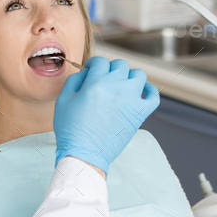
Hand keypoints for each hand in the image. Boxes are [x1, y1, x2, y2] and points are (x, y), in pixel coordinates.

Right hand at [54, 57, 159, 173]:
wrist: (84, 154)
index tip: (91, 71)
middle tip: (104, 79)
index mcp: (97, 82)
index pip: (100, 62)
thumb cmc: (71, 131)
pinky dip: (149, 91)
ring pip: (138, 75)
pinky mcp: (139, 114)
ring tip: (121, 85)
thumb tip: (86, 72)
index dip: (94, 65)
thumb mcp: (63, 100)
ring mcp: (131, 100)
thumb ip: (75, 80)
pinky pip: (153, 96)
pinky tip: (141, 92)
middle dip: (110, 69)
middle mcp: (116, 87)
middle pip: (120, 65)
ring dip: (129, 76)